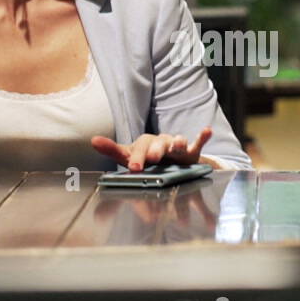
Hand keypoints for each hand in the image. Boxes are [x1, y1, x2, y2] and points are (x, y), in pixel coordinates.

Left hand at [91, 127, 212, 171]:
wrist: (170, 163)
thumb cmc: (147, 159)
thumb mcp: (130, 156)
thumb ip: (113, 151)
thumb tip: (93, 140)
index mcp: (145, 144)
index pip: (139, 147)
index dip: (137, 157)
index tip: (135, 168)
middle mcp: (160, 143)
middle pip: (158, 143)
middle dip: (156, 150)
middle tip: (152, 159)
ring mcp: (176, 147)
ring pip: (178, 142)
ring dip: (178, 143)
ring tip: (178, 147)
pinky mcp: (191, 153)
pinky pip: (197, 144)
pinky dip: (202, 137)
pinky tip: (207, 131)